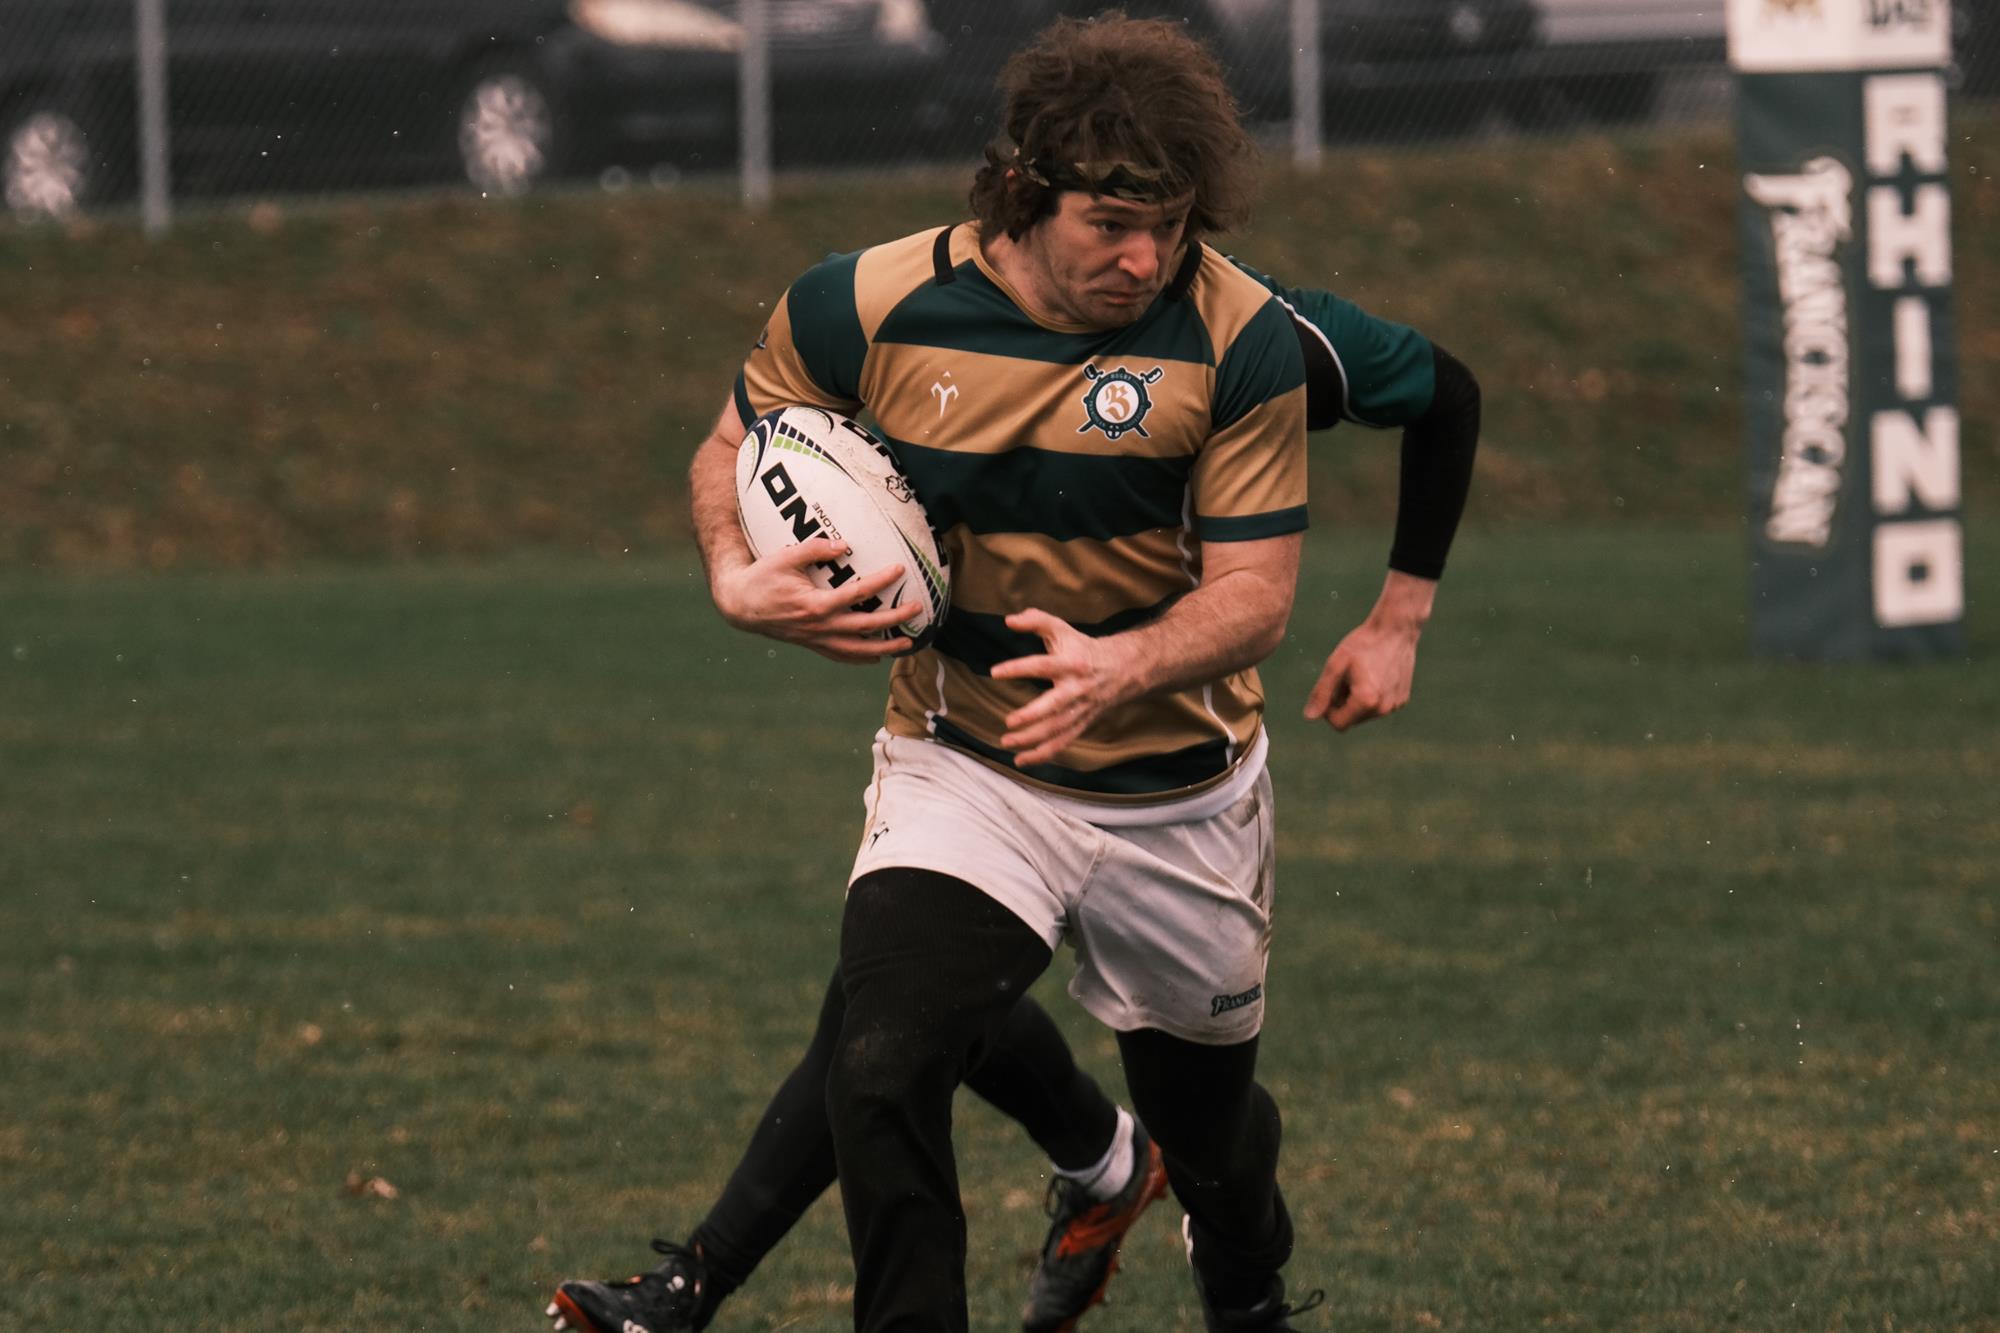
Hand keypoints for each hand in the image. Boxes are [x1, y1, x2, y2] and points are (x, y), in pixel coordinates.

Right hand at [712, 537, 918, 663]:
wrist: (741, 605)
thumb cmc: (762, 577)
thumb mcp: (785, 557)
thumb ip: (815, 549)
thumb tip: (845, 545)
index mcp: (816, 605)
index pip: (857, 594)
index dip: (881, 581)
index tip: (899, 570)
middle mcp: (820, 627)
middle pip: (866, 627)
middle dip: (894, 618)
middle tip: (916, 608)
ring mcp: (816, 639)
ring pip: (857, 649)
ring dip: (885, 647)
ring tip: (908, 643)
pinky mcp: (812, 644)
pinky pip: (841, 656)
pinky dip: (861, 658)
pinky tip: (877, 657)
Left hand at [990, 609, 1139, 767]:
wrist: (1122, 669)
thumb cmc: (1083, 649)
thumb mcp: (1062, 630)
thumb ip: (1036, 621)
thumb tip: (1009, 620)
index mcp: (1071, 664)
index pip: (1043, 666)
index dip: (1019, 668)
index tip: (995, 672)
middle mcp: (1077, 689)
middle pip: (1055, 706)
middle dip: (1032, 716)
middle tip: (1009, 722)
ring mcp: (1081, 710)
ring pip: (1057, 729)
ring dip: (1032, 740)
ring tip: (1006, 742)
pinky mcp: (1081, 724)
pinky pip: (1062, 743)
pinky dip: (1043, 755)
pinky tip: (1021, 760)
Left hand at [1303, 619, 1419, 730]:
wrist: (1395, 630)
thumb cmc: (1363, 644)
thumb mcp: (1335, 665)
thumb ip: (1321, 693)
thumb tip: (1309, 717)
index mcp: (1366, 701)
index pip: (1338, 724)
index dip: (1328, 709)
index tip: (1330, 688)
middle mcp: (1383, 709)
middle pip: (1352, 720)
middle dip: (1343, 704)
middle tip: (1345, 677)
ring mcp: (1395, 705)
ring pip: (1365, 714)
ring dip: (1357, 700)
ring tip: (1360, 674)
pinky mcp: (1402, 700)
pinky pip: (1379, 706)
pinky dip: (1372, 696)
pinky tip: (1375, 675)